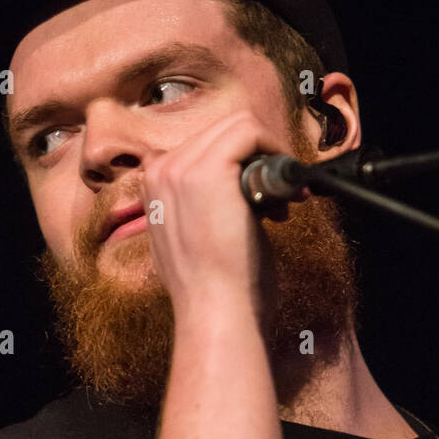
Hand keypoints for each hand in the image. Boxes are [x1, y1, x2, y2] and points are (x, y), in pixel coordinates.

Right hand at [141, 110, 304, 329]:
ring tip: (282, 200)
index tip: (261, 197)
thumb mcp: (191, 242)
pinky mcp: (208, 169)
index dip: (239, 164)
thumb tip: (234, 192)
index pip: (202, 146)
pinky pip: (249, 132)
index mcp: (153, 188)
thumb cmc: (212, 290)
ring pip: (237, 125)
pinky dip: (275, 152)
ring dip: (269, 156)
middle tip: (279, 198)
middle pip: (220, 130)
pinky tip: (285, 190)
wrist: (214, 312)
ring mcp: (180, 167)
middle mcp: (159, 171)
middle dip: (257, 158)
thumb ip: (197, 208)